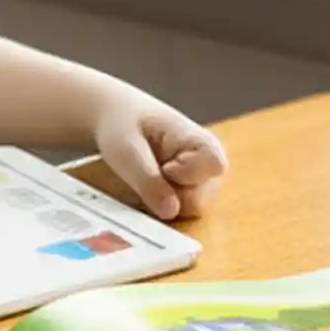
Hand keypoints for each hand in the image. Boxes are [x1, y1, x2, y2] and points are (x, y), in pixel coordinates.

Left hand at [92, 92, 227, 219]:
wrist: (116, 118)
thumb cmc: (123, 125)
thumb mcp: (126, 150)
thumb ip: (148, 181)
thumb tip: (172, 212)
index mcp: (201, 140)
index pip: (213, 167)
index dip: (187, 175)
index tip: (163, 167)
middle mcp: (209, 163)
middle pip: (202, 198)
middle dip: (170, 195)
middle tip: (148, 172)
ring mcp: (202, 180)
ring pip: (189, 209)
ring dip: (163, 200)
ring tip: (147, 175)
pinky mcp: (190, 191)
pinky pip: (178, 210)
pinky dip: (159, 204)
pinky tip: (149, 184)